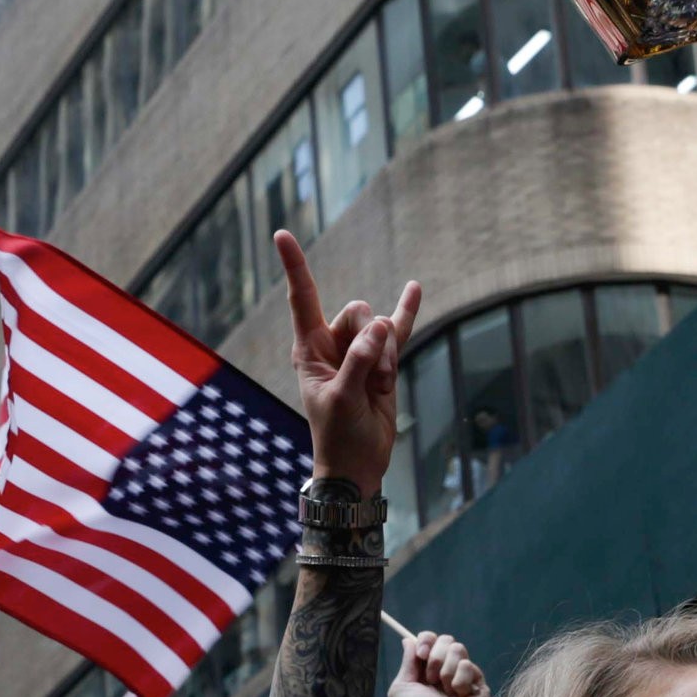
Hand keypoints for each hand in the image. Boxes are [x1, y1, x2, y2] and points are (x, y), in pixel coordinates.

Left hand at [276, 230, 421, 488]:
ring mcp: (359, 351)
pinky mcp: (383, 362)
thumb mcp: (343, 398)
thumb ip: (359, 361)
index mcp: (309, 349)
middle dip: (372, 342)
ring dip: (388, 359)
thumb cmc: (339, 434)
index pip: (302, 298)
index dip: (295, 266)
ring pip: (382, 328)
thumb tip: (379, 327)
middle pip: (359, 311)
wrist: (358, 463)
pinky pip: (398, 330)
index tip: (282, 233)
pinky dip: (406, 310)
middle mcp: (332, 343)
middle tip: (369, 380)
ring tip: (379, 388)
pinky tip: (414, 288)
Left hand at [390, 631, 488, 696]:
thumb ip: (407, 663)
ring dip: (447, 671)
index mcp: (427, 668)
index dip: (426, 640)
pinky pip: (469, 666)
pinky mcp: (479, 683)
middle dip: (436, 656)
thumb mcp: (402, 688)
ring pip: (459, 649)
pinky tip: (460, 696)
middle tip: (432, 679)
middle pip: (446, 639)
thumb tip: (408, 640)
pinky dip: (460, 681)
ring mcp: (463, 675)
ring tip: (446, 691)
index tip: (421, 654)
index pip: (430, 639)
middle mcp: (445, 669)